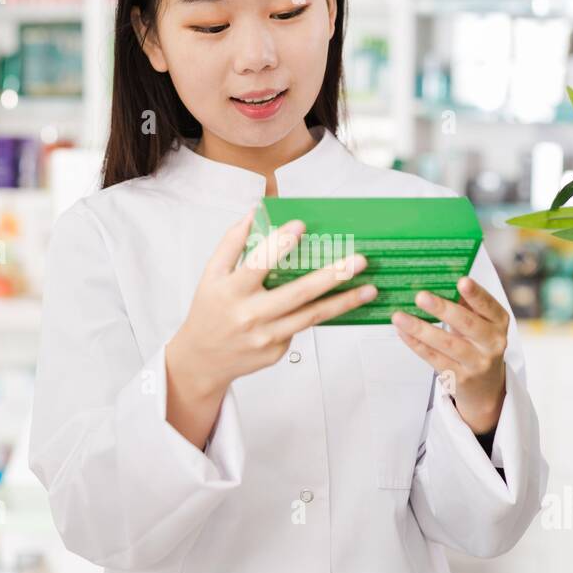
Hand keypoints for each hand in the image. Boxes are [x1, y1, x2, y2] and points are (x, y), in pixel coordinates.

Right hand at [168, 211, 377, 400]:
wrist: (203, 360)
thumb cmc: (209, 311)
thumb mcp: (211, 274)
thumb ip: (231, 243)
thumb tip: (255, 213)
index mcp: (231, 291)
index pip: (257, 264)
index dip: (278, 245)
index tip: (300, 225)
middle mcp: (251, 315)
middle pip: (297, 294)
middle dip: (332, 276)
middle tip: (358, 260)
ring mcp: (267, 337)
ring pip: (311, 316)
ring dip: (344, 302)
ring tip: (369, 288)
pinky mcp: (277, 351)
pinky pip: (302, 327)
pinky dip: (320, 313)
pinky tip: (339, 302)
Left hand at [391, 275, 507, 433]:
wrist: (486, 388)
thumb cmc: (478, 344)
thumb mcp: (481, 323)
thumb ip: (466, 304)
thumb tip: (440, 279)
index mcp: (500, 323)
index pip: (489, 306)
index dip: (476, 294)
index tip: (461, 280)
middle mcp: (493, 343)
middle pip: (467, 324)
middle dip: (443, 309)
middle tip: (420, 296)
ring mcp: (477, 363)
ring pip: (447, 344)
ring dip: (420, 328)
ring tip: (399, 316)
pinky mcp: (459, 378)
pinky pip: (434, 358)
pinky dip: (416, 344)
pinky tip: (402, 331)